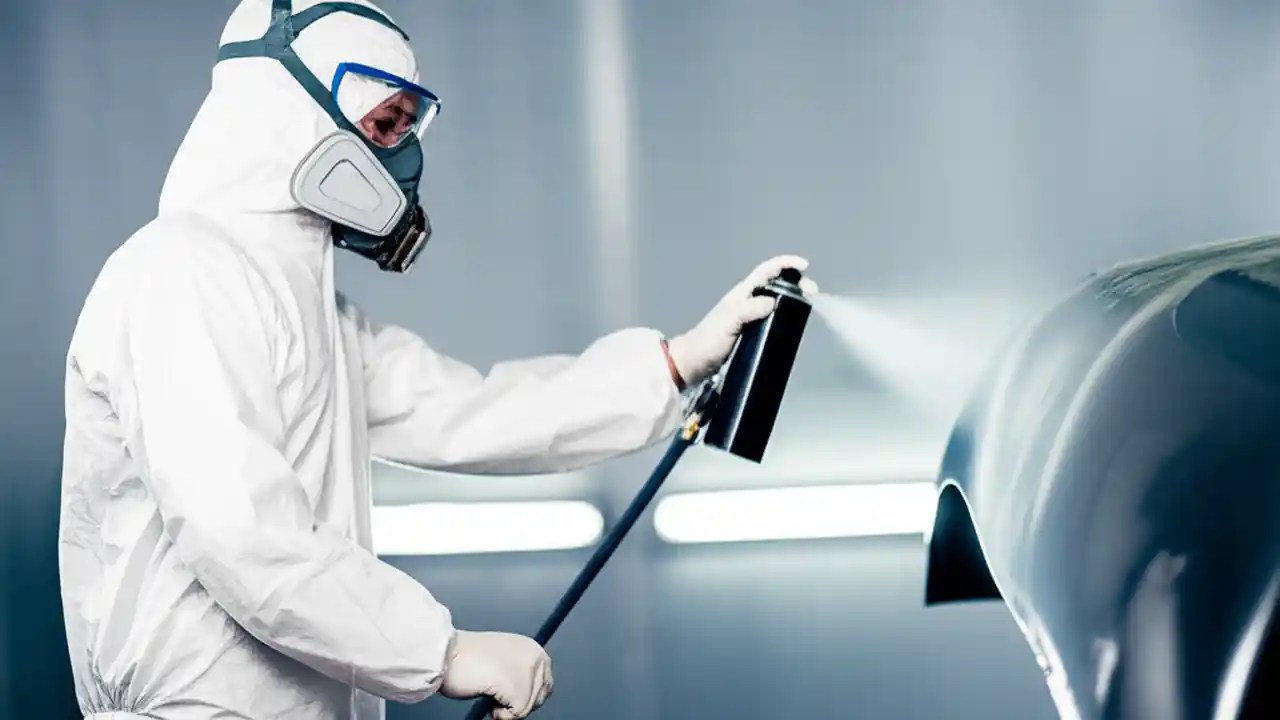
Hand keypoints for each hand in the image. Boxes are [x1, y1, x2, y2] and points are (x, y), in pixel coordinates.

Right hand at [440, 630, 553, 719]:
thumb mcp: (502, 660)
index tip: (508, 695)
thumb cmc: (466, 658)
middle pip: (540, 698)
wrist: (446, 653)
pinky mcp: (517, 687)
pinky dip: (501, 715)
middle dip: (518, 703)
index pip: (546, 684)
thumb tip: (530, 697)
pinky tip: (488, 700)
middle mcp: (535, 657)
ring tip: (489, 693)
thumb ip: (518, 671)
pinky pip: (517, 715)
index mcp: (532, 648)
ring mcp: (528, 672)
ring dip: (507, 708)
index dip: (526, 696)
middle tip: (497, 695)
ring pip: (528, 708)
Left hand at [667, 255, 818, 385]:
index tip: (805, 266)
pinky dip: (785, 315)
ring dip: (793, 299)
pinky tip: (794, 323)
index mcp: (741, 294)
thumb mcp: (729, 322)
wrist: (693, 363)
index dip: (785, 264)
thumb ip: (749, 310)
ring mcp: (749, 317)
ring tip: (808, 306)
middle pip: (775, 284)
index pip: (766, 271)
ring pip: (775, 300)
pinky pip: (772, 318)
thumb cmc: (709, 341)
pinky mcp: (751, 332)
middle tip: (813, 293)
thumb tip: (774, 301)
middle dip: (795, 282)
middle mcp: (747, 301)